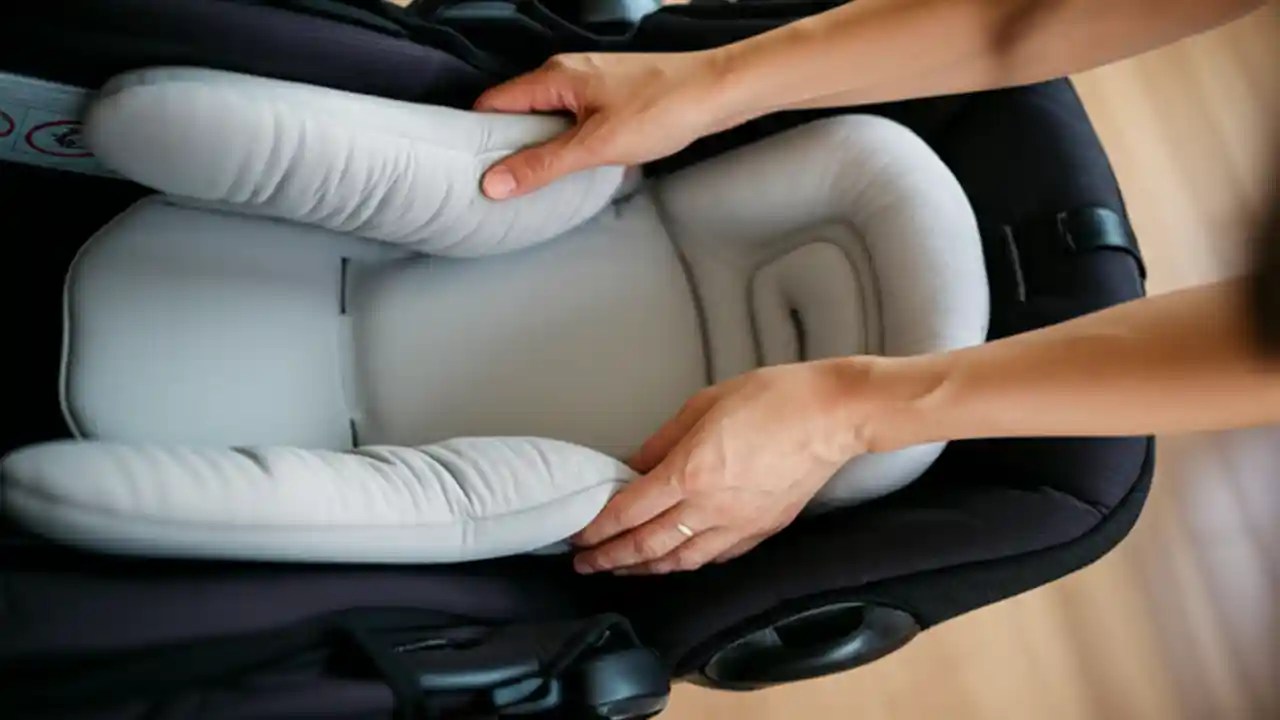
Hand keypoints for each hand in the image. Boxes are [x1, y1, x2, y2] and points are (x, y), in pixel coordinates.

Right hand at [474, 50, 745, 199]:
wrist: (718, 92)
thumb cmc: (663, 110)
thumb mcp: (597, 146)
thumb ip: (543, 165)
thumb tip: (494, 183)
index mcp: (554, 77)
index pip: (494, 103)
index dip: (476, 134)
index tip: (464, 167)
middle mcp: (567, 73)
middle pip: (517, 109)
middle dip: (506, 143)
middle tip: (495, 184)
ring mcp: (590, 82)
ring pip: (546, 115)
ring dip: (538, 145)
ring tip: (529, 181)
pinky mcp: (610, 94)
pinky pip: (570, 117)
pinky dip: (564, 140)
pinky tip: (571, 164)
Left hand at [571, 359, 880, 575]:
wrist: (835, 416)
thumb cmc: (773, 398)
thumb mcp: (704, 404)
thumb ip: (663, 440)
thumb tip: (633, 464)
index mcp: (690, 473)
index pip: (629, 512)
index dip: (597, 529)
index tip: (577, 535)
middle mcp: (709, 509)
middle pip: (647, 546)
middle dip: (609, 558)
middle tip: (584, 564)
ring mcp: (738, 526)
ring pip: (679, 561)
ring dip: (643, 568)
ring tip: (620, 568)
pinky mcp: (761, 532)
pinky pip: (714, 557)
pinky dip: (685, 563)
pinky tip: (673, 561)